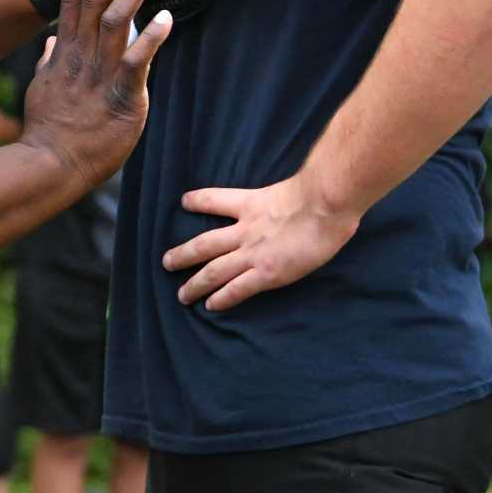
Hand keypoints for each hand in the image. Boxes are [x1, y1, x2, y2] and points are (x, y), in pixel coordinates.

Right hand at [19, 0, 172, 194]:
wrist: (50, 165)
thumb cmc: (48, 131)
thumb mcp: (41, 89)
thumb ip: (48, 62)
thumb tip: (51, 43)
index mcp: (64, 54)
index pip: (74, 0)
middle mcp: (81, 58)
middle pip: (96, 2)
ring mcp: (100, 77)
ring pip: (117, 22)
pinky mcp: (122, 98)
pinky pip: (138, 62)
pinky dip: (153, 38)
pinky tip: (167, 19)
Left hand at [162, 173, 359, 310]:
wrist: (325, 204)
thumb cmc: (321, 193)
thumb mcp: (294, 186)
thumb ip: (288, 195)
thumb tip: (302, 196)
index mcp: (251, 204)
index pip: (215, 199)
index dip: (198, 201)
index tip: (184, 202)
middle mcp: (245, 230)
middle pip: (204, 244)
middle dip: (183, 254)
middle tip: (166, 263)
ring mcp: (253, 253)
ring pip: (214, 270)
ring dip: (195, 283)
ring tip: (182, 294)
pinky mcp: (267, 273)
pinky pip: (237, 289)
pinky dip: (222, 299)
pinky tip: (210, 306)